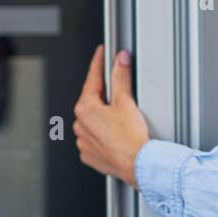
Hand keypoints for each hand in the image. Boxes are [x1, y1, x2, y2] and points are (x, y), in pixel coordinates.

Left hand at [74, 45, 149, 187]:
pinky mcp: (91, 155)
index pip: (92, 78)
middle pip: (93, 101)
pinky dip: (105, 134)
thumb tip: (120, 61)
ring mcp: (84, 141)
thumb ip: (120, 77)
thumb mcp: (126, 101)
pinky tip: (119, 134)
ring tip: (124, 120)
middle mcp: (80, 125)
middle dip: (105, 93)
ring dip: (105, 116)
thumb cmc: (130, 138)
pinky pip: (96, 139)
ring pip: (94, 121)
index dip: (99, 62)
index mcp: (85, 109)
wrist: (137, 164)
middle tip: (121, 90)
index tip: (102, 52)